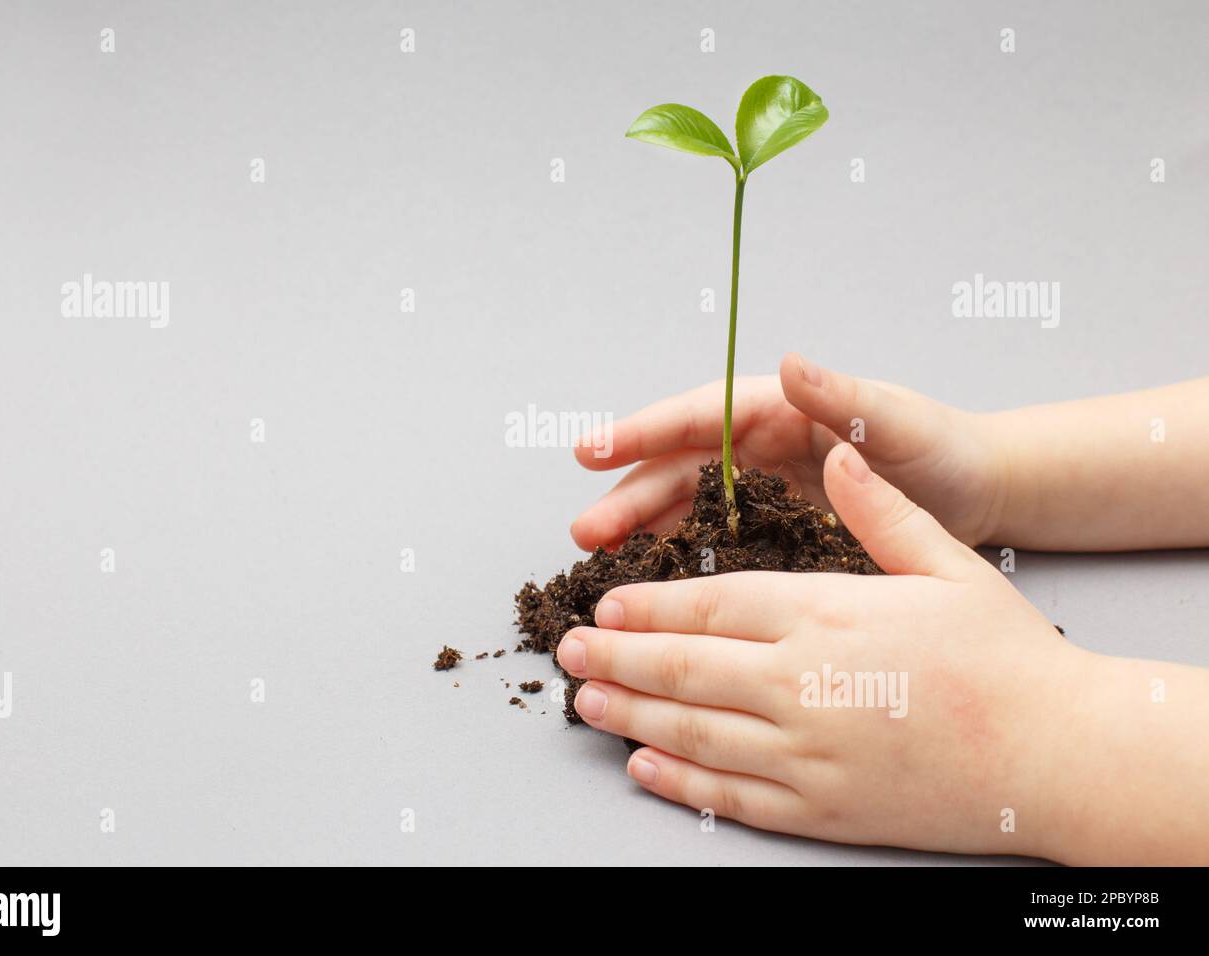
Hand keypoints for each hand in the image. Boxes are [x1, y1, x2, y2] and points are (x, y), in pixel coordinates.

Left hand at [557, 442, 1080, 858]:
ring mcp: (808, 752)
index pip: (710, 602)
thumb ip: (879, 508)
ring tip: (585, 698)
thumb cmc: (1005, 656)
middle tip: (566, 646)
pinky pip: (731, 794)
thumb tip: (836, 450)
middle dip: (614, 653)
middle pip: (683, 664)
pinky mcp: (821, 808)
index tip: (606, 599)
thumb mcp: (946, 563)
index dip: (648, 602)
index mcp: (827, 614)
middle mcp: (803, 683)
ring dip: (628, 711)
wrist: (1060, 753)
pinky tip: (642, 764)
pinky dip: (678, 779)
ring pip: (692, 728)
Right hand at [571, 353, 1007, 550]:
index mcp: (778, 410)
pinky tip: (651, 582)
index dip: (641, 433)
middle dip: (628, 497)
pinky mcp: (775, 528)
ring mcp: (763, 490)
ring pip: (686, 508)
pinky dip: (679, 556)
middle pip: (678, 469)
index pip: (697, 417)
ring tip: (600, 560)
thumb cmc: (942, 449)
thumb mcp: (896, 417)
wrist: (978, 496)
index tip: (592, 449)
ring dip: (641, 531)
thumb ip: (841, 394)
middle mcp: (760, 447)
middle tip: (585, 531)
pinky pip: (715, 539)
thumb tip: (790, 362)